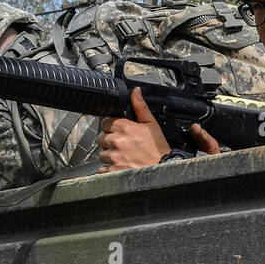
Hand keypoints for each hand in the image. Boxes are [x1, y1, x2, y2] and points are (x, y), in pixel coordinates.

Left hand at [96, 87, 219, 172]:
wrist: (163, 171)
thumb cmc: (159, 150)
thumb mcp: (152, 125)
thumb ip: (140, 107)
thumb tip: (135, 92)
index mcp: (126, 128)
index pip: (105, 122)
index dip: (112, 127)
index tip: (119, 132)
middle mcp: (117, 142)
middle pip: (101, 138)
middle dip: (110, 141)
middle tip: (123, 146)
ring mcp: (114, 158)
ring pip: (101, 154)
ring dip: (109, 155)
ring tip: (124, 157)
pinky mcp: (112, 171)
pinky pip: (102, 168)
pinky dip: (109, 169)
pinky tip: (121, 166)